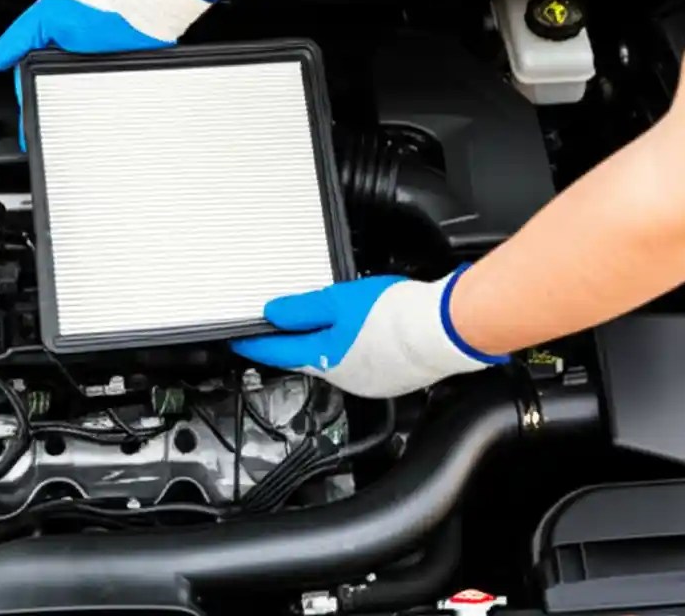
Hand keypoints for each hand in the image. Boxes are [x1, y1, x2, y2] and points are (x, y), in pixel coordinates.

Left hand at [231, 266, 509, 398]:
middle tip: (286, 325)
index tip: (239, 340)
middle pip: (311, 357)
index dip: (257, 344)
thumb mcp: (340, 301)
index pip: (279, 353)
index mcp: (325, 361)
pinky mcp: (396, 378)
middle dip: (298, 342)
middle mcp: (346, 380)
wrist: (445, 330)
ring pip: (340, 361)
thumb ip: (304, 309)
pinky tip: (372, 332)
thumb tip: (272, 314)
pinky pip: (368, 362)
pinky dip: (361, 348)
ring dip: (333, 344)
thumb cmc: (395, 316)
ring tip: (338, 322)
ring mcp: (372, 382)